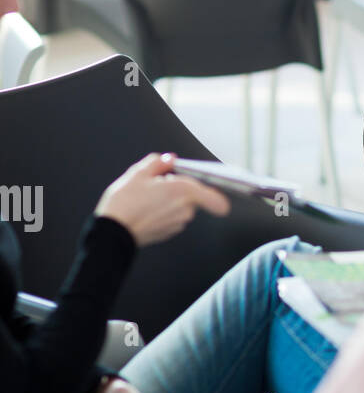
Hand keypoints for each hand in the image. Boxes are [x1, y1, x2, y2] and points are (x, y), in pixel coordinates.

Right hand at [95, 153, 230, 246]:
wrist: (113, 232)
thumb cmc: (125, 201)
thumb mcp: (138, 173)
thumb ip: (158, 163)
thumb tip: (170, 160)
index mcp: (183, 191)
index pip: (215, 196)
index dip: (219, 192)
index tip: (222, 186)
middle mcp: (186, 209)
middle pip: (193, 195)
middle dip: (180, 188)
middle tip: (158, 183)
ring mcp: (179, 222)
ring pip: (182, 205)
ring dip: (170, 200)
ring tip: (147, 197)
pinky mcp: (171, 231)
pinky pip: (173, 216)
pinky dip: (164, 211)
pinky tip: (146, 209)